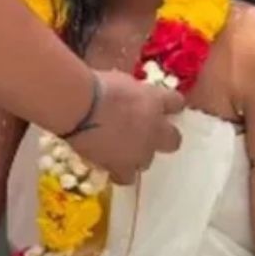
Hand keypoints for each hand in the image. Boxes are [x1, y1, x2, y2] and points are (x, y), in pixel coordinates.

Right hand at [67, 70, 183, 184]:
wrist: (78, 107)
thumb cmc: (95, 86)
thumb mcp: (119, 79)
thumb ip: (130, 90)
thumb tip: (128, 91)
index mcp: (155, 102)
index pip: (176, 103)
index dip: (169, 105)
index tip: (160, 104)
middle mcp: (154, 130)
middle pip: (173, 140)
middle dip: (161, 138)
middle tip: (145, 134)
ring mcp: (138, 152)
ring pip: (146, 162)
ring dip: (136, 157)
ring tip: (120, 152)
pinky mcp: (118, 167)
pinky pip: (122, 176)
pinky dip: (115, 171)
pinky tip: (104, 163)